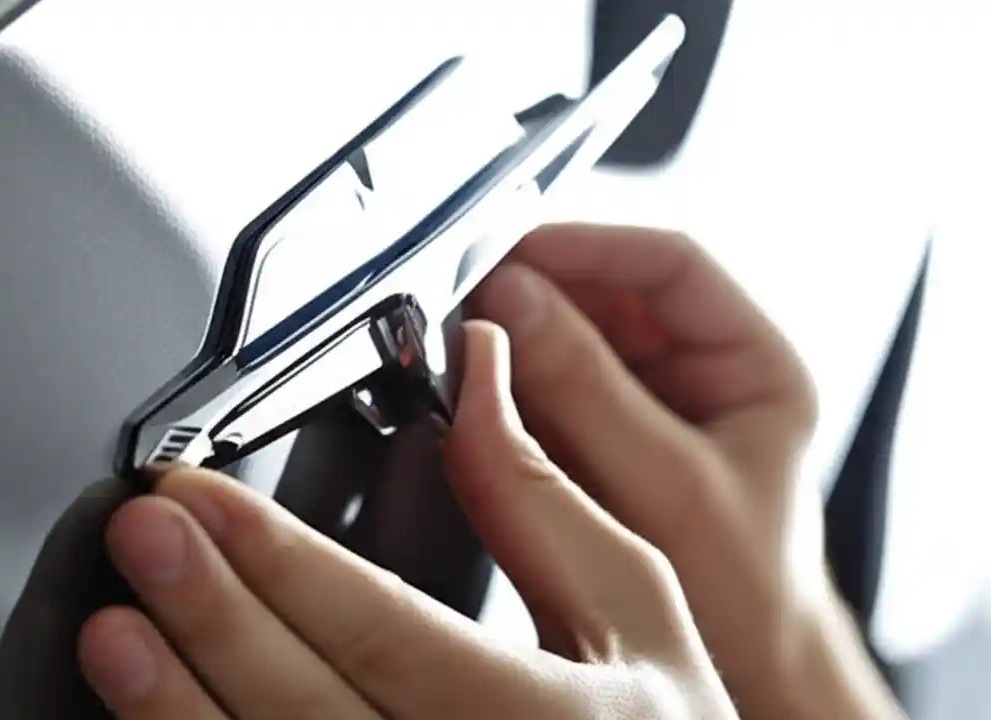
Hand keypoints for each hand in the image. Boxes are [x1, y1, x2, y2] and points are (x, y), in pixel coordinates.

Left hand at [77, 322, 735, 718]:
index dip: (286, 563)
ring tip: (117, 638)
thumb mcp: (639, 618)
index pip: (392, 633)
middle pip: (312, 712)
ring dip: (181, 712)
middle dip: (215, 617)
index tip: (202, 497)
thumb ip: (545, 501)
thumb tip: (479, 369)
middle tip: (143, 536)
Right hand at [467, 224, 901, 718]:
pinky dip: (507, 386)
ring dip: (514, 337)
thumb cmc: (745, 597)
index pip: (665, 260)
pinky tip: (480, 397)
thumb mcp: (667, 485)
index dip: (585, 243)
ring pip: (568, 336)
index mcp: (753, 362)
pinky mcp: (600, 443)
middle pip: (607, 293)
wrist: (742, 678)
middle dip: (535, 292)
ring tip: (467, 351)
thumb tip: (510, 301)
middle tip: (469, 304)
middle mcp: (699, 374)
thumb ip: (586, 390)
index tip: (510, 250)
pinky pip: (546, 389)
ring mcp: (646, 408)